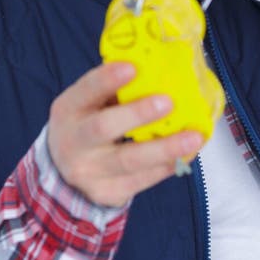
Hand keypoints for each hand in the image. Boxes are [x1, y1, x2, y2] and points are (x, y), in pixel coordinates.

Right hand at [47, 62, 204, 207]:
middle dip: (137, 114)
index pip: (85, 91)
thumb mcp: (89, 102)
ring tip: (193, 137)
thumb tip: (159, 69)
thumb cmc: (88, 121)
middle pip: (103, 128)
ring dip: (164, 148)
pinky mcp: (107, 193)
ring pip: (128, 161)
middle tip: (168, 102)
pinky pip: (140, 181)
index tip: (132, 67)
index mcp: (68, 109)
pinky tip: (186, 155)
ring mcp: (88, 172)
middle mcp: (72, 141)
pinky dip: (166, 167)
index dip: (107, 80)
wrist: (66, 168)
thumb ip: (114, 89)